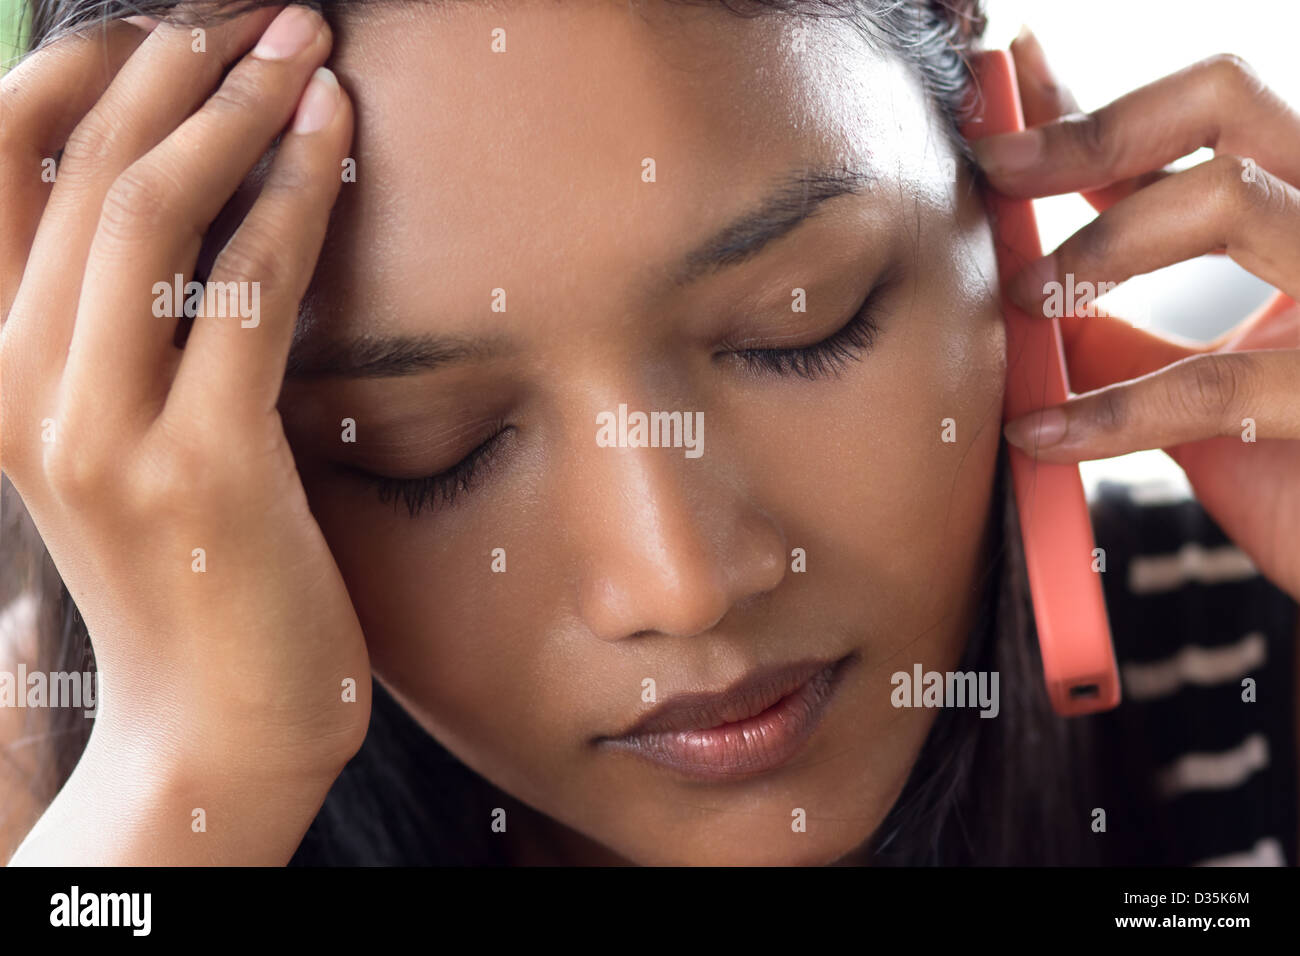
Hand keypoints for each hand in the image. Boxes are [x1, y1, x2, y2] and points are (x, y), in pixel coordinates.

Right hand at [0, 6, 368, 860]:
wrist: (214, 724)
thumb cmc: (192, 571)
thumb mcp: (123, 432)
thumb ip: (126, 321)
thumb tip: (187, 188)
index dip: (84, 67)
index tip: (178, 26)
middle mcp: (14, 387)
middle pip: (80, 164)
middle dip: (181, 62)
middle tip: (270, 12)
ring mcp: (99, 431)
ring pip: (156, 212)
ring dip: (243, 108)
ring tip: (312, 47)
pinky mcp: (202, 469)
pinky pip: (250, 290)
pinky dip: (301, 198)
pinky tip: (341, 141)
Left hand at [972, 31, 1299, 603]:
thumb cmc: (1296, 470)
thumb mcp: (1203, 389)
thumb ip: (1122, 340)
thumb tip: (1027, 305)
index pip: (1202, 122)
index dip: (1094, 107)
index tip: (1002, 101)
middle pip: (1230, 105)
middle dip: (1094, 129)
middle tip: (997, 167)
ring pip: (1233, 200)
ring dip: (1104, 245)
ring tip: (1027, 297)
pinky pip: (1215, 379)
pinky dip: (1110, 410)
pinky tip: (1041, 434)